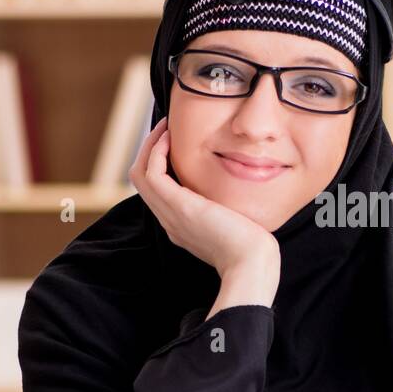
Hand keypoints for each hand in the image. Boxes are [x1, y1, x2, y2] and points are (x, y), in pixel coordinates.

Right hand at [129, 117, 280, 282]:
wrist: (252, 263)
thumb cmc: (252, 248)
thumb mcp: (232, 224)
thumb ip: (223, 210)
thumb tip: (231, 194)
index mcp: (179, 226)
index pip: (156, 192)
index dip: (159, 165)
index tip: (174, 143)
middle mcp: (169, 220)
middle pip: (141, 181)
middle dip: (149, 151)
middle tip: (164, 129)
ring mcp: (170, 215)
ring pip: (140, 175)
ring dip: (149, 146)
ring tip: (165, 127)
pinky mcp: (179, 206)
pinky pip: (152, 173)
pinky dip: (156, 152)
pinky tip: (170, 138)